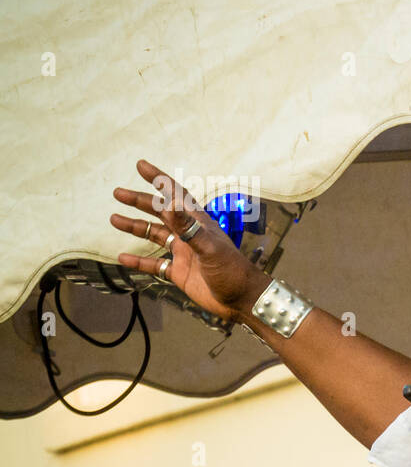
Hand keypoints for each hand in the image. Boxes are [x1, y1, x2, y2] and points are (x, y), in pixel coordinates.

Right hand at [110, 159, 267, 321]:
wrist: (241, 300)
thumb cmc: (232, 271)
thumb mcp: (210, 247)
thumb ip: (189, 228)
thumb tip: (170, 204)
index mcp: (198, 223)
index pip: (177, 195)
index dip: (159, 179)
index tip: (141, 165)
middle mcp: (189, 234)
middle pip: (160, 212)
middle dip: (139, 201)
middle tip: (117, 192)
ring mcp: (183, 253)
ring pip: (154, 235)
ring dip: (135, 227)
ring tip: (113, 219)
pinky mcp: (179, 272)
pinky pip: (154, 264)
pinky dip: (138, 261)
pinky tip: (121, 258)